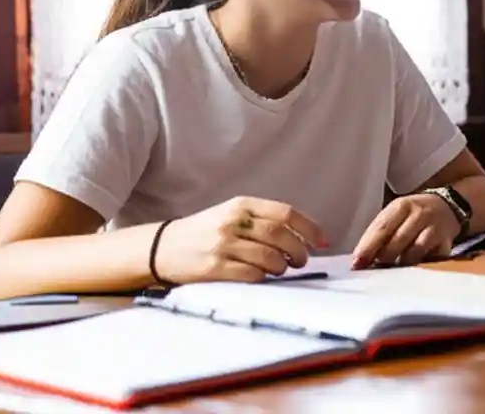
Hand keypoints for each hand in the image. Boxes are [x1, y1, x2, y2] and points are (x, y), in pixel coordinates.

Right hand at [154, 196, 328, 283]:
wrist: (162, 247)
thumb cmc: (204, 233)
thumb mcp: (230, 215)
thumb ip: (261, 221)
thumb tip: (302, 238)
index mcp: (241, 205)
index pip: (285, 213)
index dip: (309, 228)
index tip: (323, 242)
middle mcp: (233, 222)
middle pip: (280, 236)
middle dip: (298, 251)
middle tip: (301, 261)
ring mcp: (222, 244)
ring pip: (269, 258)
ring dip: (282, 267)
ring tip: (280, 270)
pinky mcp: (213, 268)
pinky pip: (251, 275)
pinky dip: (263, 278)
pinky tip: (262, 277)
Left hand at [351, 193, 461, 268]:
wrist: (446, 208)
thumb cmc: (412, 216)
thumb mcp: (395, 215)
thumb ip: (379, 234)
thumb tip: (360, 259)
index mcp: (401, 206)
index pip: (382, 228)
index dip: (368, 247)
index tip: (357, 263)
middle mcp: (419, 214)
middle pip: (396, 242)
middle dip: (383, 258)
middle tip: (377, 265)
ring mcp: (435, 228)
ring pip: (413, 253)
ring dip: (400, 263)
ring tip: (395, 265)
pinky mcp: (446, 244)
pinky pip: (429, 260)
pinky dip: (418, 266)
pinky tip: (413, 266)